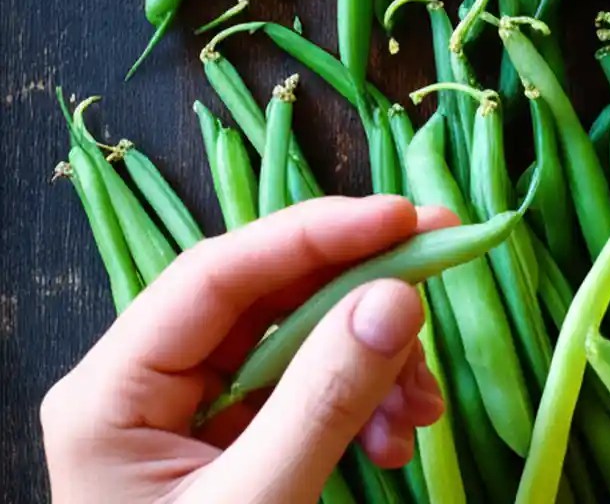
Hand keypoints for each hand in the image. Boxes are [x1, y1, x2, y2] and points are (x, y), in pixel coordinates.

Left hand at [41, 195, 459, 503]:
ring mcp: (192, 411)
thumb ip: (324, 400)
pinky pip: (309, 388)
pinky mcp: (234, 438)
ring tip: (420, 418)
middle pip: (266, 296)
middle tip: (444, 262)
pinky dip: (365, 401)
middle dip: (360, 292)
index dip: (315, 234)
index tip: (404, 218)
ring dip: (375, 361)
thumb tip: (397, 298)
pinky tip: (396, 440)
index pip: (218, 274)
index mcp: (114, 389)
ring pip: (299, 339)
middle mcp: (148, 382)